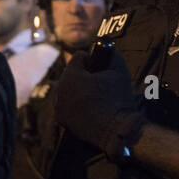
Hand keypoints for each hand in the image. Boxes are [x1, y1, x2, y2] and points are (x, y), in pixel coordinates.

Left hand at [54, 47, 144, 161]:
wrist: (116, 130)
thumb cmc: (118, 98)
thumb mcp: (119, 70)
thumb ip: (111, 54)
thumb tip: (107, 48)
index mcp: (71, 74)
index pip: (80, 56)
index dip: (93, 60)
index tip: (102, 68)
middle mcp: (60, 88)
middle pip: (72, 73)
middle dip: (84, 76)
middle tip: (100, 83)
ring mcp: (59, 105)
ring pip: (69, 89)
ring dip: (79, 90)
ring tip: (96, 96)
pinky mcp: (61, 119)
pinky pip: (67, 105)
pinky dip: (76, 105)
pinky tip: (89, 107)